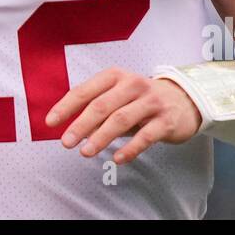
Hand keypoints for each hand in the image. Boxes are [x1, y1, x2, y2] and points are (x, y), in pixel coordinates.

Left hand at [46, 67, 202, 164]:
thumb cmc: (141, 99)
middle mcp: (133, 85)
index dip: (66, 106)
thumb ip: (97, 110)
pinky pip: (145, 136)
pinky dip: (130, 148)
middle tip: (66, 142)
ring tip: (85, 152)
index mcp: (115, 76)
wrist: (184, 100)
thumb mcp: (118, 97)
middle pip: (102, 105)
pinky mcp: (166, 120)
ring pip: (121, 119)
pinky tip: (117, 158)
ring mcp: (151, 102)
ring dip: (101, 137)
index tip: (50, 122)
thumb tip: (71, 129)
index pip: (85, 90)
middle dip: (81, 124)